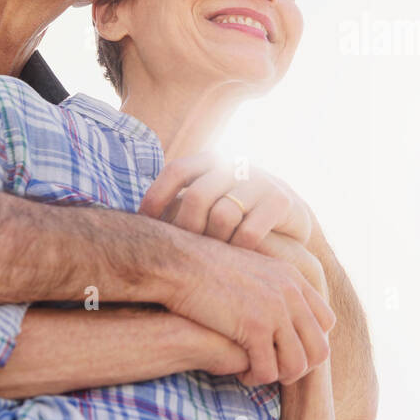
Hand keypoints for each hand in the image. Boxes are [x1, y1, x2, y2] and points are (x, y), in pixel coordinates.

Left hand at [140, 151, 311, 249]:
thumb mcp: (209, 198)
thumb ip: (179, 202)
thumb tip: (128, 222)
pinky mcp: (281, 200)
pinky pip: (250, 231)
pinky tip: (236, 259)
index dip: (157, 197)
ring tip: (211, 258)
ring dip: (213, 243)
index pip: (177, 171)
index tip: (145, 225)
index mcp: (212, 160)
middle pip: (197, 196)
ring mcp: (260, 180)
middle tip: (182, 252)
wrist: (292, 217)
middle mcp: (236, 164)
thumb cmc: (236, 213)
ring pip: (223, 215)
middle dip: (185, 229)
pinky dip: (238, 250)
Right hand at [161, 229, 333, 386]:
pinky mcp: (254, 327)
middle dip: (299, 367)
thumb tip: (282, 314)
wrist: (182, 262)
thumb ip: (274, 287)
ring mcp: (275, 311)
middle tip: (274, 370)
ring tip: (256, 374)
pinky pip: (268, 369)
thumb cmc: (209, 268)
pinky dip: (256, 377)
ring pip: (297, 364)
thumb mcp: (254, 269)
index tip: (286, 349)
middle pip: (319, 348)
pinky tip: (241, 373)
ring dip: (278, 376)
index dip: (310, 342)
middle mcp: (291, 294)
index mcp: (294, 279)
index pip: (326, 321)